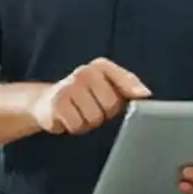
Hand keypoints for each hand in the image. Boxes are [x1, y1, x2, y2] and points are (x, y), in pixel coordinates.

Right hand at [31, 58, 150, 134]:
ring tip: (80, 113)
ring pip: (94, 118)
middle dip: (105, 113)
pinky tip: (69, 117)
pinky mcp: (57, 102)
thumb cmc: (85, 96)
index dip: (133, 88)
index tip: (144, 96)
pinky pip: (77, 125)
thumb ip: (128, 86)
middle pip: (110, 105)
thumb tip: (146, 94)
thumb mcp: (107, 86)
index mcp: (100, 66)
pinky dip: (75, 127)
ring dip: (89, 122)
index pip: (122, 77)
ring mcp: (69, 86)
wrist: (47, 101)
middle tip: (94, 108)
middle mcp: (84, 72)